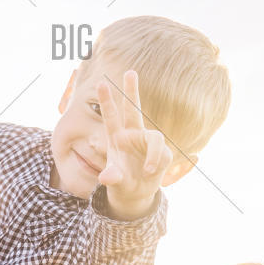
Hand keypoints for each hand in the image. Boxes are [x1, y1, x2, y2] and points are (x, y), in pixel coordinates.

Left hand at [96, 68, 172, 217]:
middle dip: (132, 91)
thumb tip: (107, 178)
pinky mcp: (161, 153)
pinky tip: (150, 173)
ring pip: (155, 139)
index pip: (111, 117)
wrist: (135, 192)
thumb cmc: (121, 180)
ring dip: (153, 154)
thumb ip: (111, 177)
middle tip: (130, 71)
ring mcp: (147, 142)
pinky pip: (162, 155)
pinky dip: (157, 165)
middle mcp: (132, 135)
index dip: (107, 101)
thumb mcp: (114, 180)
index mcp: (116, 137)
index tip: (101, 83)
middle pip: (133, 110)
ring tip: (147, 171)